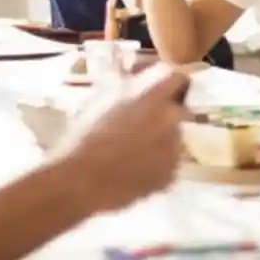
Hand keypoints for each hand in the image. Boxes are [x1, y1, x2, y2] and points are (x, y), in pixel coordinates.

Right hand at [54, 65, 188, 212]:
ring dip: (158, 139)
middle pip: (175, 110)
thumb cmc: (85, 135)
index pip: (178, 79)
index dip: (163, 82)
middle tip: (135, 121)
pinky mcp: (170, 176)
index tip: (147, 87)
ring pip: (172, 138)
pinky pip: (167, 164)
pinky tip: (132, 169)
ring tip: (130, 150)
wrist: (82, 180)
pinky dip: (155, 164)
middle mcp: (171, 121)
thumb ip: (126, 87)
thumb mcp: (102, 98)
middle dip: (160, 113)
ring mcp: (174, 151)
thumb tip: (134, 84)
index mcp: (155, 97)